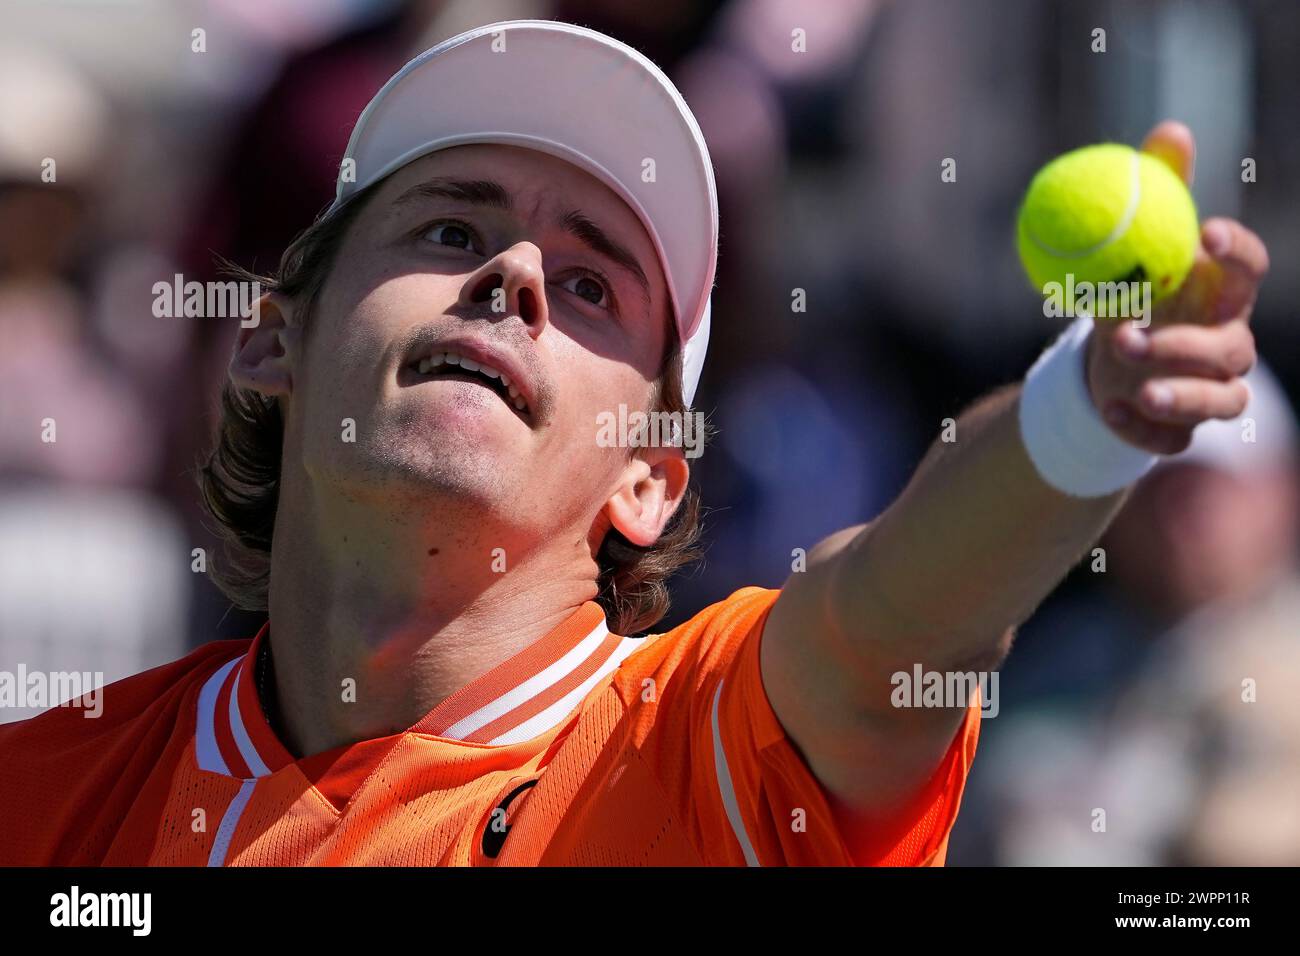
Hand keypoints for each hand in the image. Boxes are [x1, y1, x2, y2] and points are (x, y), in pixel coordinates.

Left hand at [1086, 121, 1267, 454]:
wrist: (1107, 361)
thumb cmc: (1137, 292)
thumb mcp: (1138, 244)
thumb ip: (1157, 191)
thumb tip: (1173, 129)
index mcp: (1222, 295)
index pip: (1249, 270)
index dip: (1238, 252)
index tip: (1208, 232)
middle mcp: (1228, 344)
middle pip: (1229, 348)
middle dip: (1182, 344)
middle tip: (1128, 336)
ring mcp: (1210, 391)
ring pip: (1220, 402)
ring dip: (1178, 394)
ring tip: (1136, 387)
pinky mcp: (1181, 431)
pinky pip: (1173, 439)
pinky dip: (1143, 430)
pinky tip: (1111, 412)